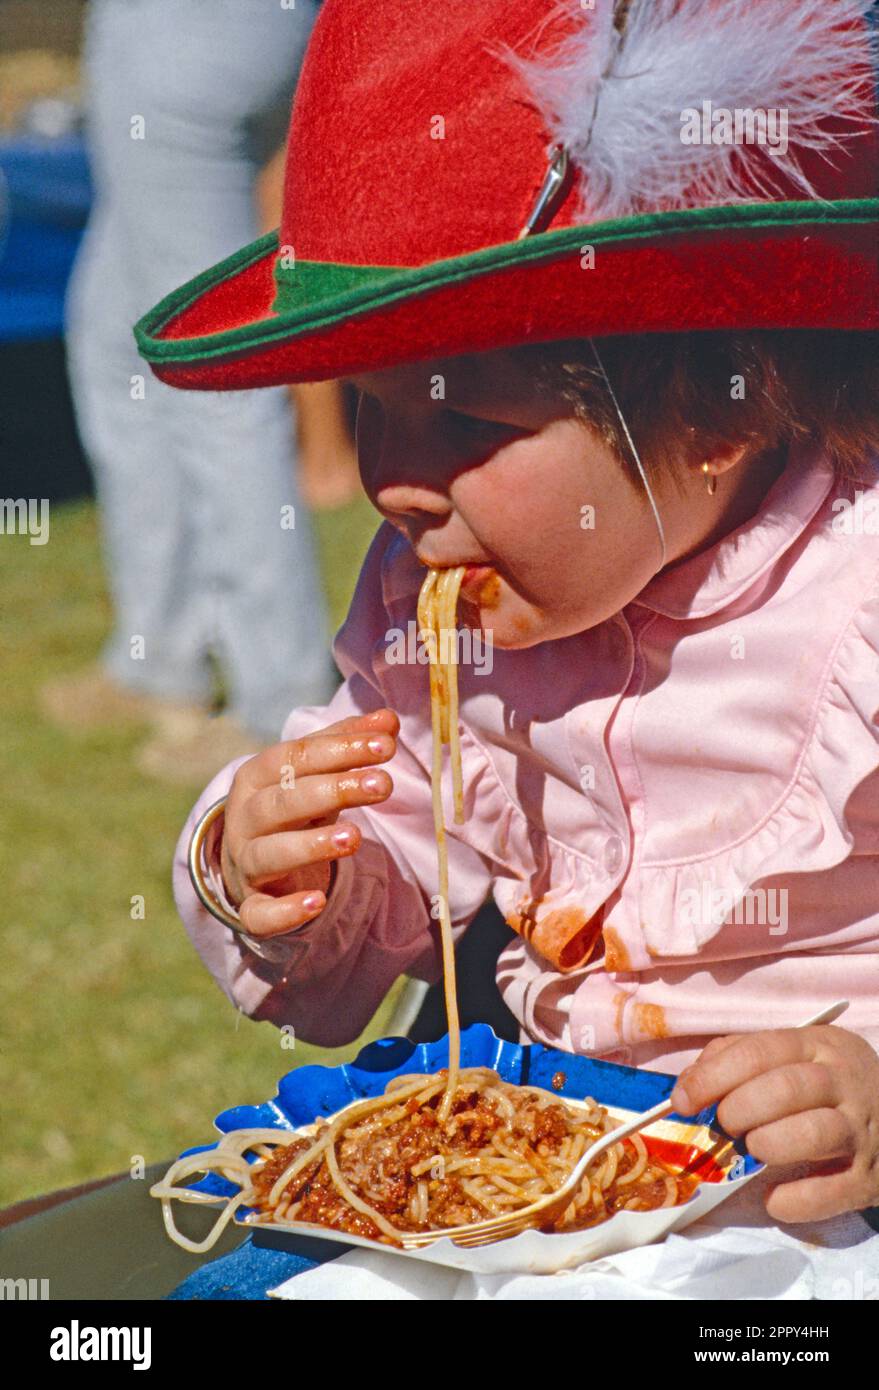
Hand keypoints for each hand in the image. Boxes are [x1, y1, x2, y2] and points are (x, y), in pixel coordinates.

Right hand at [220, 708, 397, 939]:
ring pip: (269, 854)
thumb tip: (389, 719)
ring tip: (355, 838)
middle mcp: (245, 817)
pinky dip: (285, 911)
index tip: (386, 745)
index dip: (341, 749)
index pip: (297, 756)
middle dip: (333, 791)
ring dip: (311, 845)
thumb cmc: (292, 805)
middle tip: (383, 785)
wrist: (251, 861)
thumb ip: (348, 743)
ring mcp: (245, 862)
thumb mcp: (315, 772)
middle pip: (283, 802)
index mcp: (258, 776)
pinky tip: (317, 902)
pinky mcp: (253, 905)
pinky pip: (260, 913)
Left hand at [670, 1025, 878, 1221]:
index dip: (712, 1077)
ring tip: (753, 1150)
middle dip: (738, 1110)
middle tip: (724, 1126)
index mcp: (818, 1045)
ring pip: (812, 1133)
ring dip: (767, 1145)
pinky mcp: (868, 1179)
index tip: (683, 1100)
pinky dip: (792, 1200)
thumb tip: (688, 1085)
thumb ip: (738, 1057)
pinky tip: (773, 1196)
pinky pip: (828, 1193)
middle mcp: (843, 1082)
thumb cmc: (827, 1084)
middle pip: (785, 1089)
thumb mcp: (794, 1054)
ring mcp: (860, 1130)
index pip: (759, 1051)